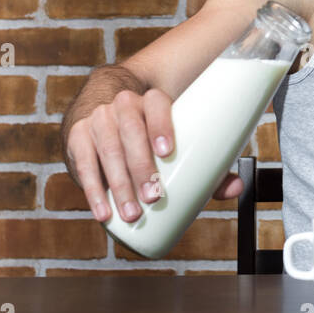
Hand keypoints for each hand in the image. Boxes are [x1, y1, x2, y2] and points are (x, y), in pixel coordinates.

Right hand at [65, 88, 244, 223]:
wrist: (107, 111)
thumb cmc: (152, 132)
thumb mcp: (177, 138)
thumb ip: (207, 164)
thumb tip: (235, 188)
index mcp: (150, 100)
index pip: (156, 104)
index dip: (161, 125)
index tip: (168, 151)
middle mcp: (122, 105)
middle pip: (130, 133)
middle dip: (141, 167)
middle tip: (154, 197)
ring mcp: (97, 120)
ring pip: (107, 151)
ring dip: (119, 184)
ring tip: (133, 213)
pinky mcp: (77, 139)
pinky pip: (83, 165)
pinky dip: (94, 191)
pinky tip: (103, 212)